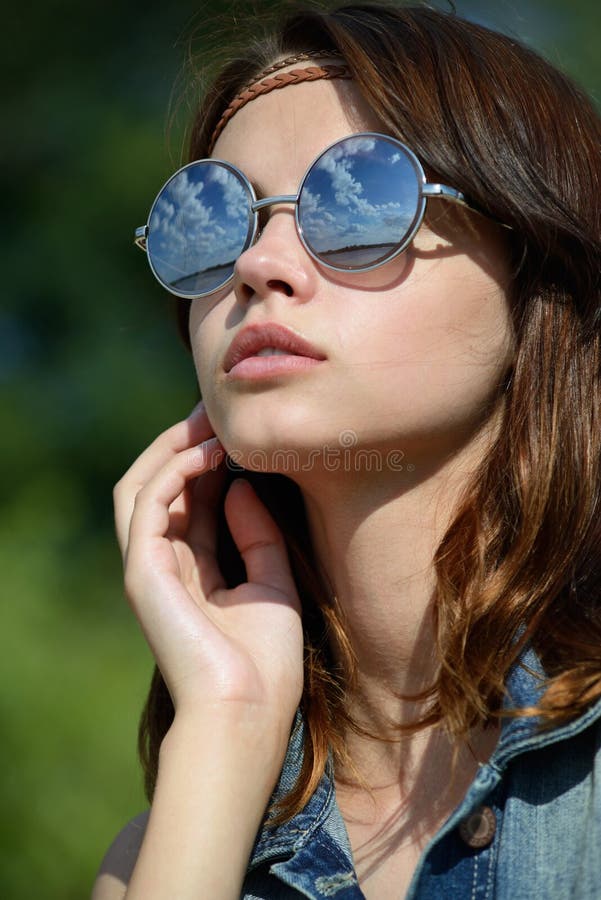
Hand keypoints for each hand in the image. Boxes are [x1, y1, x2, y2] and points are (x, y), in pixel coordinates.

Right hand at [113, 403, 303, 726]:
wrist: (250, 711)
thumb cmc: (265, 662)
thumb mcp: (272, 581)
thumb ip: (258, 534)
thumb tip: (242, 486)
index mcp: (192, 571)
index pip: (189, 499)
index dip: (208, 460)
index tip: (236, 428)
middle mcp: (164, 564)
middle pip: (160, 485)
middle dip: (185, 444)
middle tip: (216, 411)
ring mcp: (148, 567)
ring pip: (142, 485)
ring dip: (173, 448)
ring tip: (209, 422)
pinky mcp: (142, 571)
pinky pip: (148, 503)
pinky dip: (174, 471)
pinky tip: (209, 453)